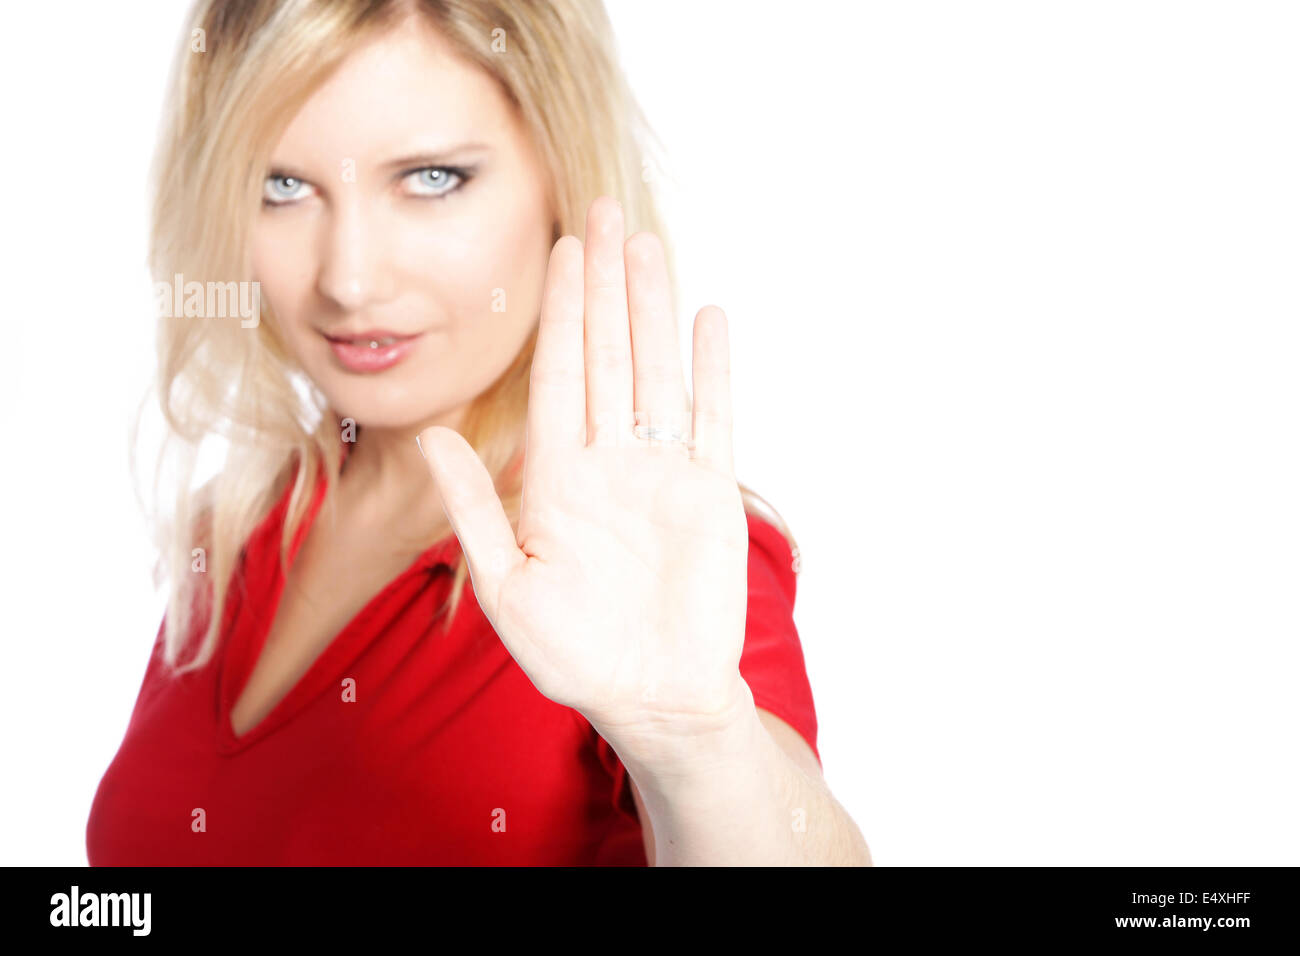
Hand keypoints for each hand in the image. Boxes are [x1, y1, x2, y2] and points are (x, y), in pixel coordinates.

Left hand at [417, 196, 750, 749]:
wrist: (652, 696)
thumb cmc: (574, 655)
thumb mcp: (505, 584)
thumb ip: (474, 508)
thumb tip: (430, 439)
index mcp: (557, 477)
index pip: (558, 375)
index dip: (560, 312)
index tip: (560, 252)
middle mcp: (609, 461)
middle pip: (606, 354)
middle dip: (604, 285)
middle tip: (603, 214)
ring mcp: (661, 471)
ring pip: (654, 370)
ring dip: (653, 308)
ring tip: (649, 245)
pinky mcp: (709, 491)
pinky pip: (711, 417)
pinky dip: (711, 369)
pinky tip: (708, 319)